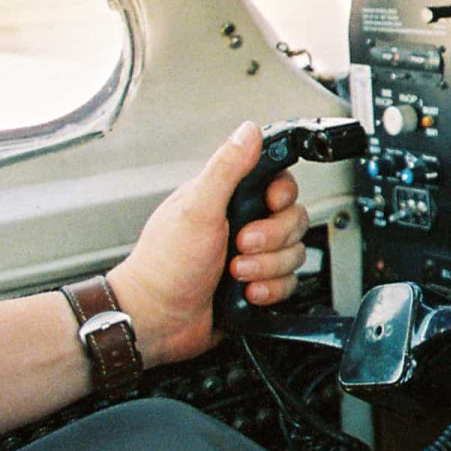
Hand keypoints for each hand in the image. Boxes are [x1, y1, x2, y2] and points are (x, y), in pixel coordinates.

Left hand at [107, 122, 309, 367]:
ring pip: (294, 253)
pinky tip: (246, 293)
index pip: (279, 183)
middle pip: (294, 220)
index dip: (282, 195)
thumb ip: (227, 168)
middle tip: (241, 244)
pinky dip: (270, 290)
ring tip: (236, 273)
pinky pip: (289, 283)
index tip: (269, 203)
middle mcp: (243, 224)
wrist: (156, 319)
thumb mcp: (196, 208)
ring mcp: (253, 256)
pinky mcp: (258, 284)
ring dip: (267, 267)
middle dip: (272, 239)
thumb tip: (249, 131)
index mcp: (228, 198)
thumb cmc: (164, 265)